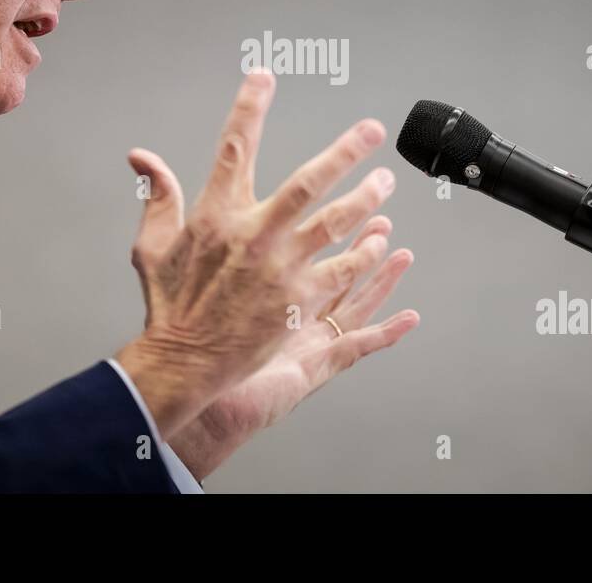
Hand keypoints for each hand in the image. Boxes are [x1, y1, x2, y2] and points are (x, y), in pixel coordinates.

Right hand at [115, 71, 412, 442]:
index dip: (248, 108)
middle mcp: (252, 235)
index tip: (264, 77)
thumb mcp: (152, 245)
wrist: (184, 361)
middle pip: (308, 182)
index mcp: (215, 215)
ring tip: (385, 181)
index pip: (234, 148)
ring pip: (335, 222)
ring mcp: (280, 268)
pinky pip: (343, 268)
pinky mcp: (298, 300)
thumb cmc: (169, 303)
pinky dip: (365, 252)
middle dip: (344, 151)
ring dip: (366, 199)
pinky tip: (381, 239)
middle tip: (371, 130)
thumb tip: (141, 156)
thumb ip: (157, 195)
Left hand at [168, 214, 417, 479]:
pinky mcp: (315, 365)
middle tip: (381, 220)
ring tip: (402, 255)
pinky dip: (386, 333)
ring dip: (379, 281)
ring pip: (353, 305)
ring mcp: (307, 342)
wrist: (186, 386)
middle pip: (336, 277)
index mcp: (268, 298)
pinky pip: (357, 346)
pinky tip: (408, 319)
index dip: (323, 235)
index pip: (302, 260)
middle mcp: (292, 319)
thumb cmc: (183, 344)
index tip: (337, 208)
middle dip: (361, 247)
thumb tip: (187, 206)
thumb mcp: (191, 274)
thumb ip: (197, 241)